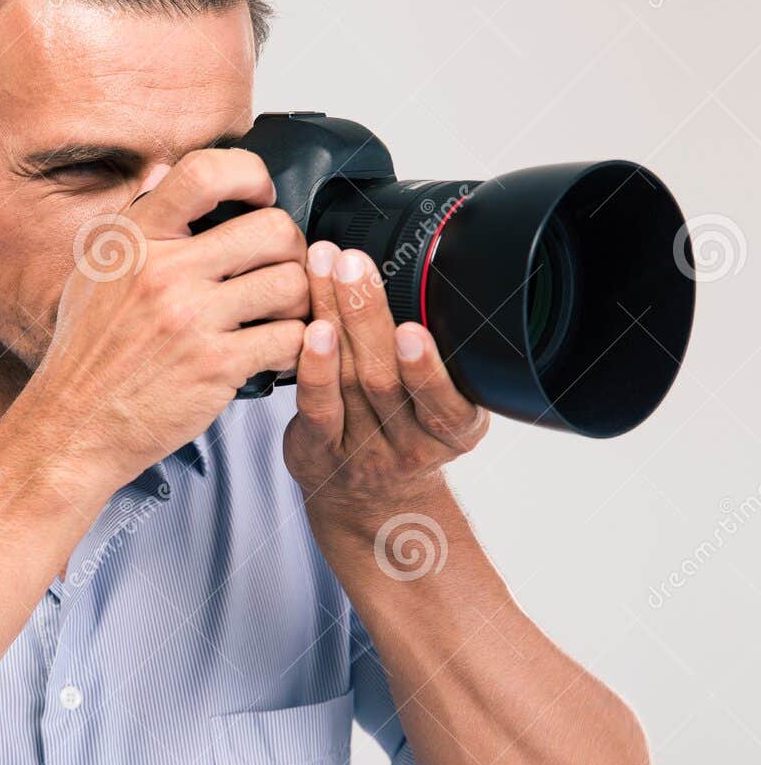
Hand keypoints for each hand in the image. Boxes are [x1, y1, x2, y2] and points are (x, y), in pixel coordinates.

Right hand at [15, 148, 307, 495]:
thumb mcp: (95, 272)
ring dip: (300, 302)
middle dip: (291, 250)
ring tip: (281, 316)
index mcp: (135, 240)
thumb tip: (164, 172)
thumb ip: (135, 223)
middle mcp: (164, 272)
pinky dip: (295, 347)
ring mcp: (192, 319)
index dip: (251, 176)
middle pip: (272, 229)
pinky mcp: (216, 366)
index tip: (259, 198)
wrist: (74, 425)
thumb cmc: (87, 353)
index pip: (206, 172)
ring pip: (291, 283)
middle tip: (281, 270)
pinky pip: (290, 338)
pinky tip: (276, 354)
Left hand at [282, 241, 488, 519]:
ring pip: (348, 381)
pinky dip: (313, 366)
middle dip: (369, 312)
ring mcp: (363, 451)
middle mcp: (413, 444)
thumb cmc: (402, 432)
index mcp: (456, 428)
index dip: (427, 367)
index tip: (413, 328)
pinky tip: (308, 330)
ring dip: (334, 318)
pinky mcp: (319, 452)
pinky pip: (316, 406)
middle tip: (353, 264)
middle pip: (387, 377)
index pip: (446, 400)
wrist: (369, 500)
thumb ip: (428, 355)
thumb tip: (401, 274)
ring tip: (324, 272)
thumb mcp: (438, 405)